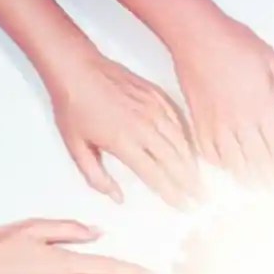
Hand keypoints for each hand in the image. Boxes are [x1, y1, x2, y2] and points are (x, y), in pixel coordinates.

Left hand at [46, 52, 199, 207]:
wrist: (76, 68)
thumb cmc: (74, 106)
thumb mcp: (76, 147)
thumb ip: (96, 177)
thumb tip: (116, 196)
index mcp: (123, 142)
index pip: (155, 175)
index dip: (172, 193)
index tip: (183, 204)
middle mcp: (142, 126)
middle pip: (174, 161)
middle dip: (189, 183)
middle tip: (199, 197)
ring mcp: (152, 109)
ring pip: (180, 142)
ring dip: (191, 163)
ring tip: (198, 178)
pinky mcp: (156, 96)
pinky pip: (178, 121)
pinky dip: (186, 138)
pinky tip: (190, 149)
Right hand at [172, 20, 273, 189]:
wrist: (197, 36)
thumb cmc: (233, 42)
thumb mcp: (269, 57)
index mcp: (262, 107)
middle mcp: (240, 120)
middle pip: (256, 159)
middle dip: (267, 178)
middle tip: (273, 189)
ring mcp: (217, 123)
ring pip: (232, 160)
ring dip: (244, 176)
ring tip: (252, 186)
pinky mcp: (198, 119)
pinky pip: (208, 149)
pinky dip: (217, 162)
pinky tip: (224, 166)